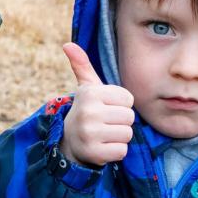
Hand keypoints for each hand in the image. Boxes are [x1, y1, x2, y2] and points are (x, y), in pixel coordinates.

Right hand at [58, 42, 134, 166]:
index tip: (106, 107)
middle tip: (105, 123)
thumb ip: (82, 66)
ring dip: (119, 137)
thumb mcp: (86, 88)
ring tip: (104, 134)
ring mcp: (89, 133)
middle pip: (129, 117)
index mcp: (90, 93)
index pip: (128, 99)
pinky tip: (103, 147)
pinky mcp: (93, 153)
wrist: (69, 141)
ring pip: (127, 134)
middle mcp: (88, 112)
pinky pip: (122, 151)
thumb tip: (68, 45)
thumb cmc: (87, 110)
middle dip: (121, 121)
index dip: (121, 105)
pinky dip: (116, 151)